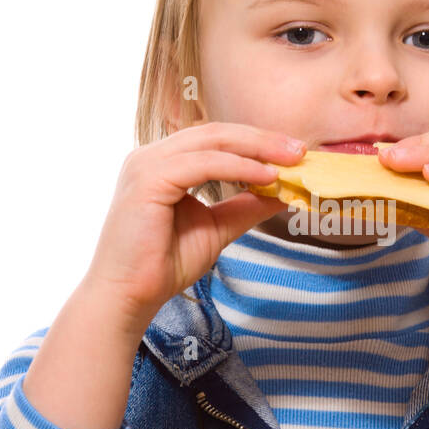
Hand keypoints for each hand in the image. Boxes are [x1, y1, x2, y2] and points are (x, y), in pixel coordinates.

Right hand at [82, 122, 297, 335]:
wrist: (128, 295)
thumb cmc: (163, 265)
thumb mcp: (216, 228)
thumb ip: (244, 207)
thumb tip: (282, 193)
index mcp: (164, 163)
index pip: (216, 140)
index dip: (256, 142)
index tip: (294, 153)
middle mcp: (151, 155)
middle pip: (216, 132)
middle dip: (262, 139)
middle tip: (300, 150)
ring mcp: (146, 163)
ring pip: (211, 141)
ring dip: (256, 148)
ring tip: (290, 160)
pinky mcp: (147, 179)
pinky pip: (202, 163)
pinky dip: (238, 167)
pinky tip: (265, 176)